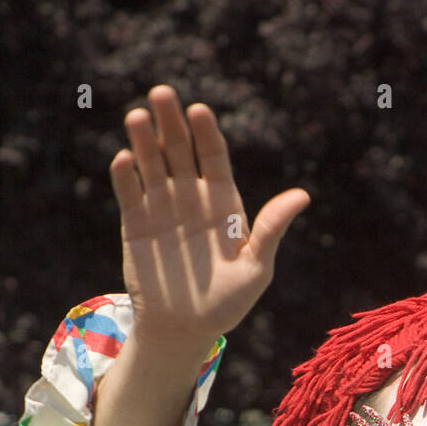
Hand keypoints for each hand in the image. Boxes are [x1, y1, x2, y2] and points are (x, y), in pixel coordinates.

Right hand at [109, 85, 309, 353]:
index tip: (199, 111)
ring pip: (151, 164)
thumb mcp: (256, 269)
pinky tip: (124, 160)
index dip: (207, 134)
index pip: (215, 156)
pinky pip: (129, 193)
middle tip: (162, 94)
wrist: (184, 331)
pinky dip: (125, 177)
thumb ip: (271, 230)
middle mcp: (191, 197)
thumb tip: (302, 195)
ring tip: (137, 116)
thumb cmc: (226, 304)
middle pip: (180, 150)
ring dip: (143, 140)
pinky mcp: (135, 223)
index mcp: (224, 202)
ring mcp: (162, 208)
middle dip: (171, 122)